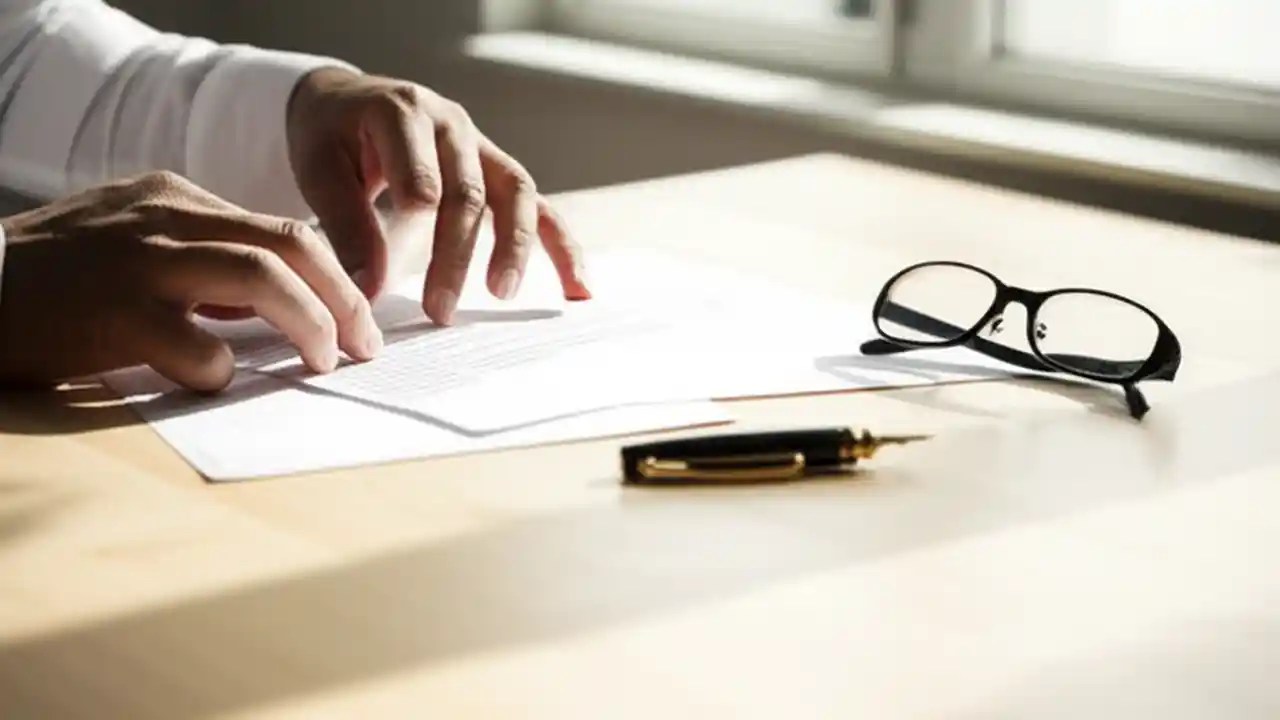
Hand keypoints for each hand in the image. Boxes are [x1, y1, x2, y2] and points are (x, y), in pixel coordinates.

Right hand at [0, 171, 381, 390]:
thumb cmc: (59, 276)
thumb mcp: (135, 239)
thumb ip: (204, 258)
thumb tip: (282, 301)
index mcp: (176, 198)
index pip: (284, 228)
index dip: (336, 277)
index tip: (358, 318)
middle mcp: (166, 219)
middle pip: (290, 247)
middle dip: (344, 300)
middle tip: (364, 346)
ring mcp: (141, 263)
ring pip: (261, 280)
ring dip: (310, 326)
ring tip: (324, 364)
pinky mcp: (115, 315)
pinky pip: (200, 348)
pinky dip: (221, 369)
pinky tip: (210, 378)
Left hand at [286, 68, 590, 325]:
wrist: (348, 102)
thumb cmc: (330, 136)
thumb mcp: (319, 169)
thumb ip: (346, 225)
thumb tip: (370, 291)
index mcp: (402, 112)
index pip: (421, 172)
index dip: (412, 225)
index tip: (389, 282)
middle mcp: (451, 124)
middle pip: (467, 192)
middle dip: (455, 256)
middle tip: (438, 310)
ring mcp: (482, 146)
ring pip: (514, 194)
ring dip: (514, 247)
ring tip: (503, 293)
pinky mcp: (499, 171)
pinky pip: (540, 207)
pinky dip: (562, 247)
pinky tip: (577, 289)